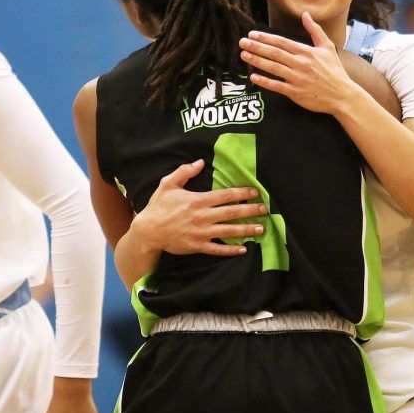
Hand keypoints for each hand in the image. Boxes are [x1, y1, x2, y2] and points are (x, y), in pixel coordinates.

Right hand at [133, 159, 267, 255]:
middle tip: (265, 209)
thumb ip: (184, 172)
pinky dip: (231, 250)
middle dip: (251, 210)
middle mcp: (202, 216)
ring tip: (261, 228)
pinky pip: (218, 249)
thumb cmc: (158, 206)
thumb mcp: (167, 184)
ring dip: (247, 229)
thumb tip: (200, 162)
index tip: (255, 192)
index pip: (226, 195)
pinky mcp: (198, 246)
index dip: (243, 193)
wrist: (148, 231)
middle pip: (232, 213)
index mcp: (198, 200)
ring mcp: (201, 233)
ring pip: (229, 231)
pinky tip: (243, 249)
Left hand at [240, 12, 362, 115]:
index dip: (266, 38)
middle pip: (274, 53)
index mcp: (307, 52)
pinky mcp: (295, 92)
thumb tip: (306, 14)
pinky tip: (253, 77)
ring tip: (243, 55)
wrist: (342, 95)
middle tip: (242, 42)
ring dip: (257, 60)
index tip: (252, 34)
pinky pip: (276, 85)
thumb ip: (315, 30)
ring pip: (273, 67)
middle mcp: (300, 63)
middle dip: (256, 47)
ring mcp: (297, 78)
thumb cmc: (334, 71)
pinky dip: (264, 81)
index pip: (282, 42)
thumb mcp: (327, 47)